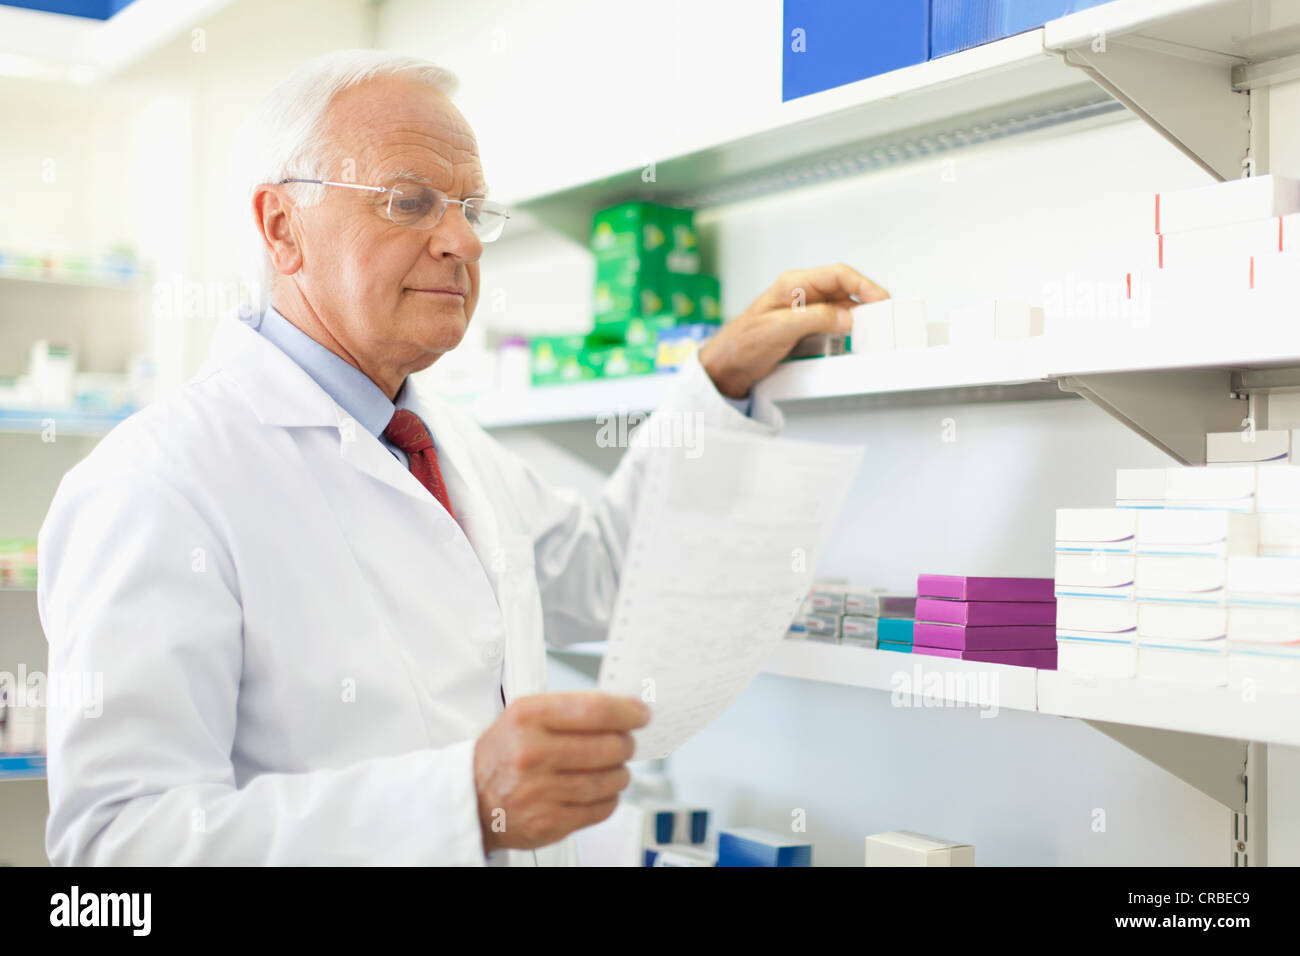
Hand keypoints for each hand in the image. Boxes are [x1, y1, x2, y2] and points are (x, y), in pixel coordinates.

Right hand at [473, 691, 649, 852]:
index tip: (640, 714)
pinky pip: (600, 808)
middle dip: (626, 743)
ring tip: (614, 767)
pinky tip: (601, 790)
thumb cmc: (504, 753)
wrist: (472, 798)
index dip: (626, 711)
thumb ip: (569, 709)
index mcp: (527, 718)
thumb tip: (621, 708)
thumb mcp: (524, 715)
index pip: (593, 710)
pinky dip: (609, 798)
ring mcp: (539, 791)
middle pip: (607, 746)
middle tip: (626, 742)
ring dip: (620, 772)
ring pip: (608, 779)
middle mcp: (531, 753)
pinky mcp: (548, 821)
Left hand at [697, 263, 888, 398]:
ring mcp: (805, 311)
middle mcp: (802, 294)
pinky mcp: (806, 328)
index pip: (837, 275)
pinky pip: (834, 325)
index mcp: (793, 284)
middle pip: (845, 290)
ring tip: (873, 330)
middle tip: (884, 317)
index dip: (863, 284)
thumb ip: (814, 319)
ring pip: (842, 308)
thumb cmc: (742, 343)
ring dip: (858, 318)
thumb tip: (845, 317)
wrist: (727, 367)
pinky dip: (847, 332)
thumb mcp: (779, 329)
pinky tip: (853, 340)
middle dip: (866, 301)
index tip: (880, 299)